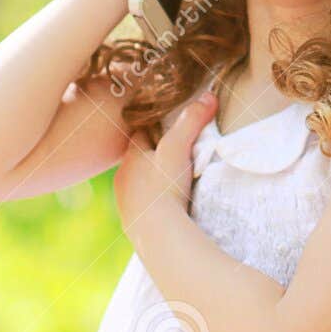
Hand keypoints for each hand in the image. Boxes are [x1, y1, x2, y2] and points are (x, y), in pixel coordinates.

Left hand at [115, 89, 217, 241]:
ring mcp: (124, 203)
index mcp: (130, 158)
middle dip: (153, 155)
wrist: (157, 235)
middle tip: (173, 155)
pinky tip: (166, 207)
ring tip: (171, 182)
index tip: (170, 126)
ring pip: (137, 184)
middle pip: (138, 159)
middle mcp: (122, 179)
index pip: (140, 133)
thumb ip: (192, 121)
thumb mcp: (179, 149)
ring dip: (151, 181)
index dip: (156, 128)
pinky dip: (152, 203)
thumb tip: (208, 96)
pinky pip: (141, 207)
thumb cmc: (164, 188)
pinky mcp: (132, 224)